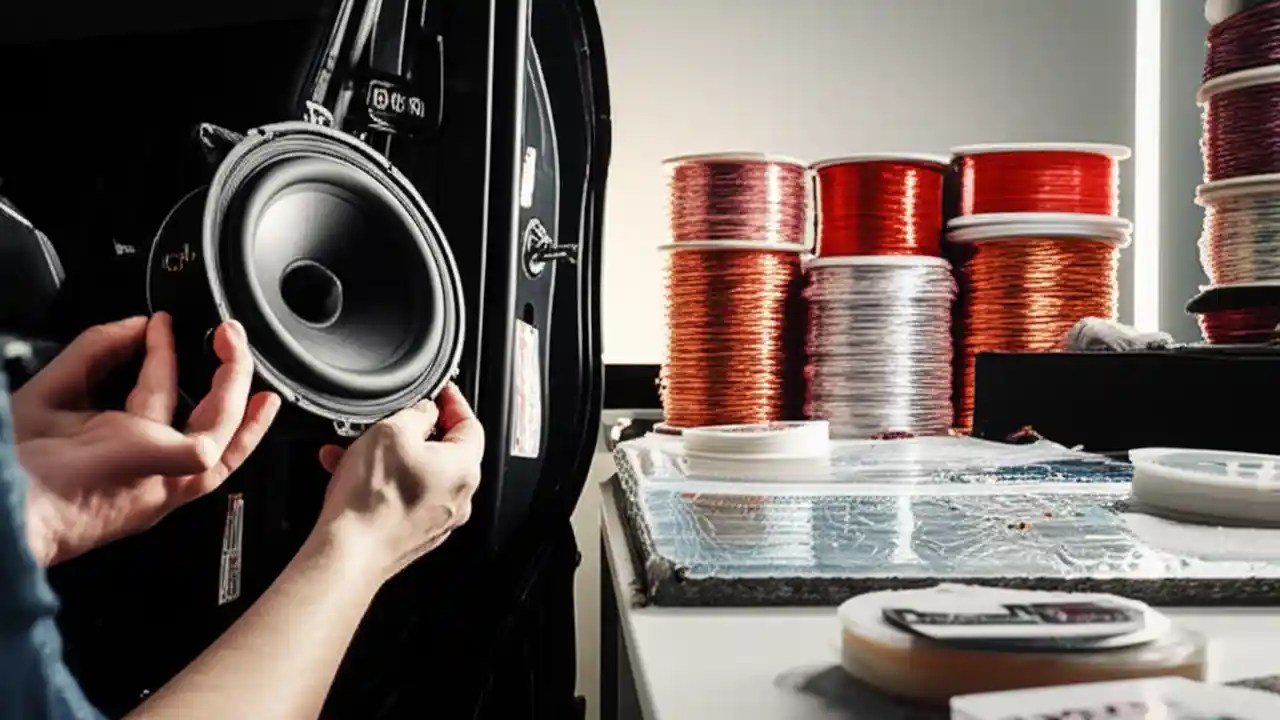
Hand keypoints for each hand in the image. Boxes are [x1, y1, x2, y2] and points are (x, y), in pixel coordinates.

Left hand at [15, 314, 280, 565]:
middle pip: (214, 428)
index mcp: (129, 459)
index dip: (168, 361)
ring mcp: (164, 477)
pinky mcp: (163, 472)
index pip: (168, 411)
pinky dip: (223, 397)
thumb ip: (93, 354)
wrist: (8, 504)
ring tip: (233, 341)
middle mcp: (155, 473)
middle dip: (230, 377)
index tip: (162, 325)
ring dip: (235, 381)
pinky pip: (209, 442)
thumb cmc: (17, 465)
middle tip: (231, 335)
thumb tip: (136, 323)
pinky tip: (223, 363)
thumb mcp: (54, 393)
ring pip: (222, 430)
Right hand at [312, 385, 483, 583]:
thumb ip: (417, 412)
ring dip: (387, 455)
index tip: (439, 391)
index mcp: (464, 469)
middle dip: (412, 430)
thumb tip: (426, 410)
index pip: (471, 424)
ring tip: (355, 446)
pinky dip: (378, 480)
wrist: (347, 554)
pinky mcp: (413, 532)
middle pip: (443, 450)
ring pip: (415, 472)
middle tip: (391, 418)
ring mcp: (436, 518)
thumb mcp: (392, 431)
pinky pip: (400, 495)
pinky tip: (347, 471)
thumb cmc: (372, 499)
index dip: (453, 401)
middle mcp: (458, 497)